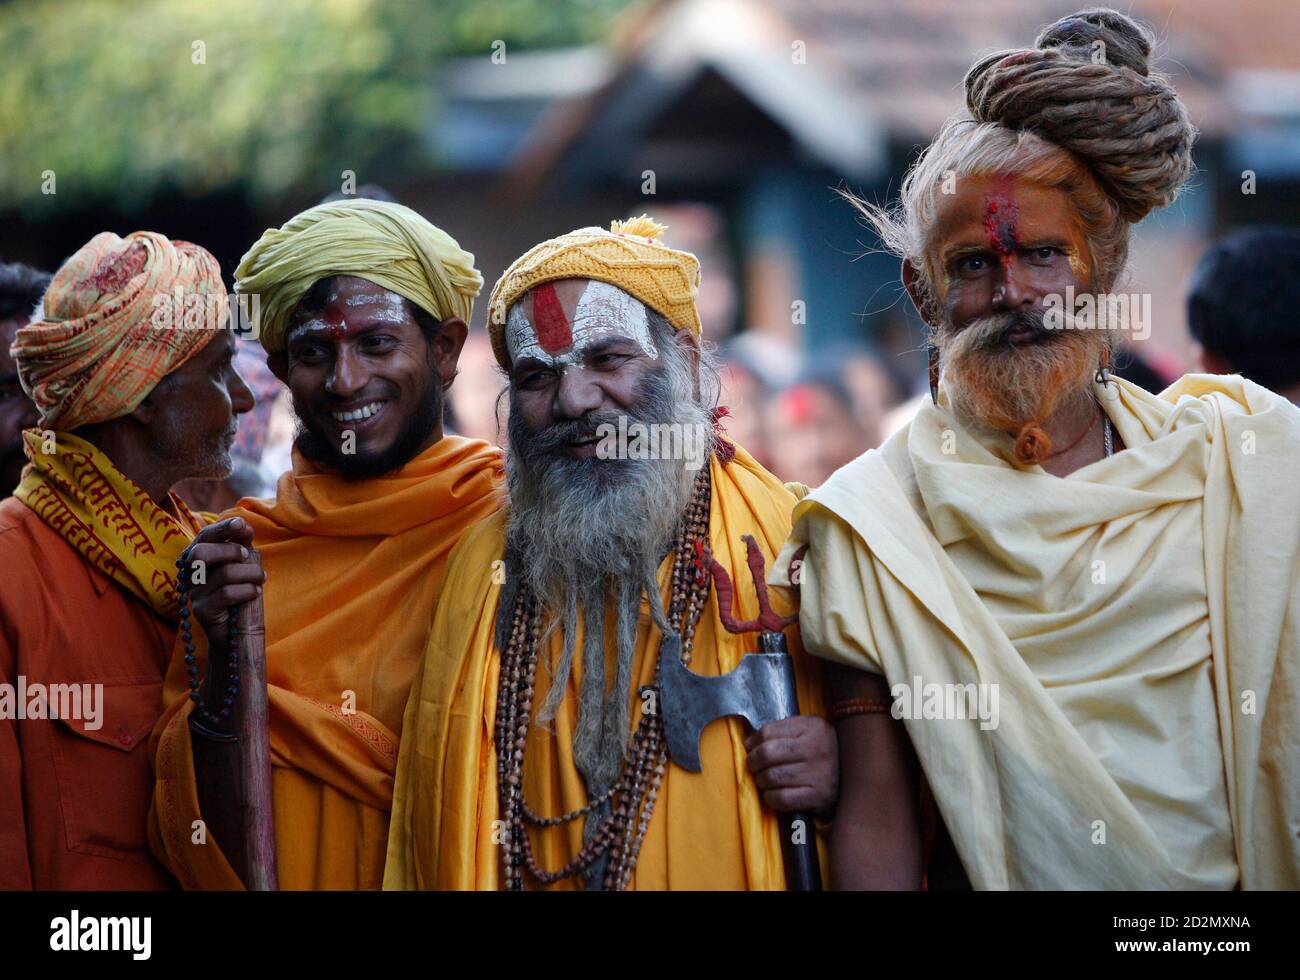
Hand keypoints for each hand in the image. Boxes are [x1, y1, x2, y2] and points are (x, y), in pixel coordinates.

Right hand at [182, 516, 264, 657]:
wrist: (231, 631)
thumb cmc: (238, 593)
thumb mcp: (240, 566)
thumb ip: (240, 546)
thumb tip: (244, 526)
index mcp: (199, 558)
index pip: (204, 537)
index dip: (222, 528)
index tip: (241, 524)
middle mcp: (192, 574)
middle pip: (201, 553)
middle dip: (230, 550)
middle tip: (246, 556)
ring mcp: (194, 593)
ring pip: (223, 574)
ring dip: (250, 573)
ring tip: (260, 578)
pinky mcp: (202, 610)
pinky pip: (226, 594)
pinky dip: (247, 591)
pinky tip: (255, 593)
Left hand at [745, 714, 838, 816]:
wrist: (859, 777)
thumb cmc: (824, 751)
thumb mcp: (809, 731)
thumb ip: (781, 731)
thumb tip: (748, 741)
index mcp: (812, 727)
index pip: (768, 732)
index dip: (753, 742)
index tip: (751, 748)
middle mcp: (816, 748)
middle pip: (767, 753)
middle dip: (753, 762)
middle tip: (754, 767)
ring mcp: (819, 773)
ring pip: (772, 777)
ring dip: (761, 781)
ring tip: (764, 780)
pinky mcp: (819, 796)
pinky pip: (782, 798)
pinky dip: (771, 798)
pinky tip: (774, 794)